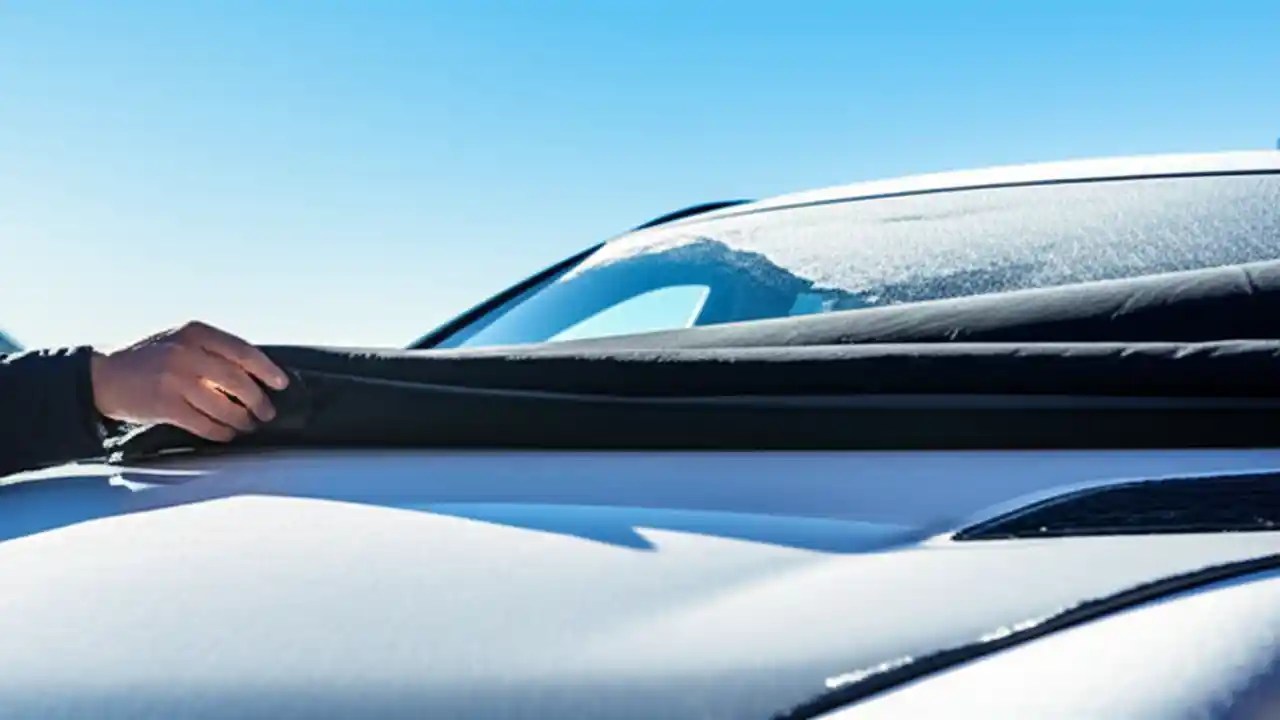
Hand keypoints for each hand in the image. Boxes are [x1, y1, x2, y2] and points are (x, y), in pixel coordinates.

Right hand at [90, 321, 288, 441]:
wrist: (104, 377)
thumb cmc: (150, 360)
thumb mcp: (181, 342)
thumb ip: (213, 351)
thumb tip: (256, 374)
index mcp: (195, 333)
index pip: (242, 350)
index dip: (266, 369)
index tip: (281, 383)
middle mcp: (187, 353)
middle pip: (238, 381)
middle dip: (257, 401)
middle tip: (266, 412)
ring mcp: (176, 380)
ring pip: (224, 405)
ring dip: (241, 420)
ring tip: (247, 425)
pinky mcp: (166, 405)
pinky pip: (205, 423)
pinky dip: (220, 431)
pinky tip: (226, 433)